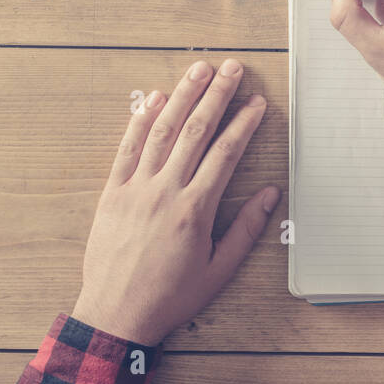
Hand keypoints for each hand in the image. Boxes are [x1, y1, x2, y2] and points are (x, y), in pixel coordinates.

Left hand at [71, 58, 280, 346]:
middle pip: (195, 131)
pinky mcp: (112, 193)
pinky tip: (154, 99)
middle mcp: (165, 191)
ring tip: (198, 70)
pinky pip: (127, 149)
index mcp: (195, 210)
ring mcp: (135, 189)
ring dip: (182, 97)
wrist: (115, 315)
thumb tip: (270, 196)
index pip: (225, 153)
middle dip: (216, 95)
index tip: (257, 102)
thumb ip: (245, 230)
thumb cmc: (170, 298)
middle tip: (232, 68)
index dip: (243, 123)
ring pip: (161, 131)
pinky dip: (140, 121)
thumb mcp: (218, 270)